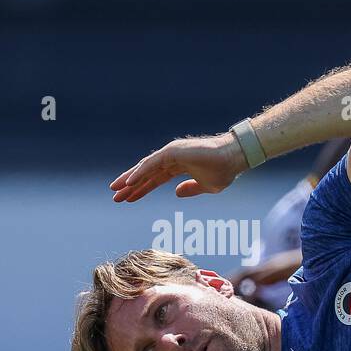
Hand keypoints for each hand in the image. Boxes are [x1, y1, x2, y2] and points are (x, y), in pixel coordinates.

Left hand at [110, 133, 247, 202]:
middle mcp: (172, 158)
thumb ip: (191, 189)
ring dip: (129, 179)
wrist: (234, 158)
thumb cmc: (225, 170)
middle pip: (146, 173)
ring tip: (115, 189)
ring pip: (145, 168)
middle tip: (116, 196)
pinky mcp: (172, 152)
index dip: (142, 189)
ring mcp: (171, 153)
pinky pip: (152, 164)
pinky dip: (139, 173)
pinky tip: (129, 182)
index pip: (155, 179)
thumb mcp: (207, 186)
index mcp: (179, 166)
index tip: (129, 199)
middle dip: (131, 185)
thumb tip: (176, 193)